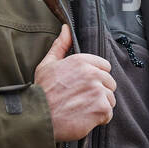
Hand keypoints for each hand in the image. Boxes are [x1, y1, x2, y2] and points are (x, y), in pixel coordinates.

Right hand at [34, 22, 116, 140]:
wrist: (38, 117)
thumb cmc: (41, 92)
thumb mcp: (47, 65)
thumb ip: (60, 46)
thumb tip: (66, 29)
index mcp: (81, 61)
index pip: (104, 66)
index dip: (96, 77)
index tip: (84, 85)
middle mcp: (92, 73)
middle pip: (110, 83)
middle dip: (99, 92)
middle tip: (82, 99)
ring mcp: (98, 91)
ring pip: (110, 99)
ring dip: (99, 106)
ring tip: (82, 109)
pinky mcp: (101, 108)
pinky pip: (109, 114)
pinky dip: (99, 119)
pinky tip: (84, 118)